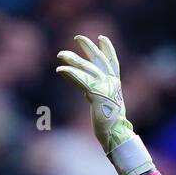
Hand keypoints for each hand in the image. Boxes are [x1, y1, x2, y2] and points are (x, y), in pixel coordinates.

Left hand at [56, 34, 151, 174]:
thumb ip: (95, 94)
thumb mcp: (103, 106)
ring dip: (73, 60)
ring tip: (61, 54)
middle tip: (77, 37)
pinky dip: (70, 74)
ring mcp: (105, 88)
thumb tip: (86, 90)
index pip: (112, 63)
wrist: (115, 137)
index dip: (108, 49)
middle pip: (99, 60)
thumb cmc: (110, 126)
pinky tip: (60, 69)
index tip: (102, 38)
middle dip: (88, 47)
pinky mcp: (97, 94)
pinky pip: (81, 80)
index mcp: (115, 85)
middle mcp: (112, 83)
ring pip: (87, 68)